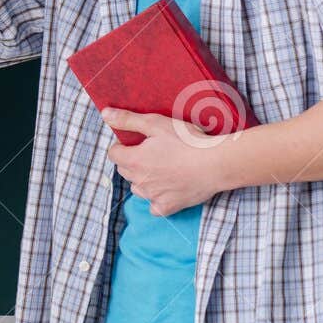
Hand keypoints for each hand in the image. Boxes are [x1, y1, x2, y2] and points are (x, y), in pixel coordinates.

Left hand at [100, 108, 232, 215]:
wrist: (216, 163)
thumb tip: (105, 114)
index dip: (122, 146)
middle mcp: (140, 181)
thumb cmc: (187, 141)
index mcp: (134, 160)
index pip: (113, 154)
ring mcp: (153, 196)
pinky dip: (157, 199)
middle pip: (124, 171)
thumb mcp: (156, 123)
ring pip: (138, 189)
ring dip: (143, 180)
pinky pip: (153, 207)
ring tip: (161, 169)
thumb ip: (128, 120)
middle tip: (152, 152)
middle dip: (132, 161)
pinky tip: (167, 188)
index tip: (136, 142)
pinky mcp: (168, 207)